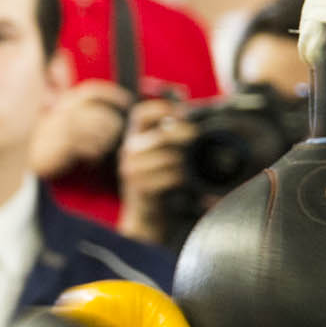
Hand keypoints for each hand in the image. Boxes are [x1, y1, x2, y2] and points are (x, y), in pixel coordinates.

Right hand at [33, 81, 133, 177]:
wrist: (18, 156)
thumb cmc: (37, 139)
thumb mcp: (52, 118)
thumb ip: (70, 109)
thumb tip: (97, 112)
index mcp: (64, 101)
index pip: (94, 91)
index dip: (113, 94)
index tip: (126, 100)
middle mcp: (66, 110)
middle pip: (103, 116)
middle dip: (112, 127)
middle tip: (114, 137)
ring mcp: (65, 127)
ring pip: (99, 132)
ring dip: (104, 142)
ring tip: (100, 149)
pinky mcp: (64, 144)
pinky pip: (89, 148)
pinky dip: (93, 154)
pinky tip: (90, 159)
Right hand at [116, 99, 197, 244]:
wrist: (145, 218)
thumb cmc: (159, 184)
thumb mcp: (159, 156)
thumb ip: (168, 135)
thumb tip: (190, 114)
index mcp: (134, 140)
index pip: (141, 114)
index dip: (161, 107)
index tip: (180, 111)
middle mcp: (129, 153)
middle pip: (160, 134)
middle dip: (182, 133)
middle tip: (196, 135)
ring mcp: (133, 172)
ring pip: (167, 156)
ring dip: (184, 159)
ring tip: (191, 164)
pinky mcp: (141, 189)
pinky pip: (169, 176)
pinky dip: (181, 177)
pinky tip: (185, 180)